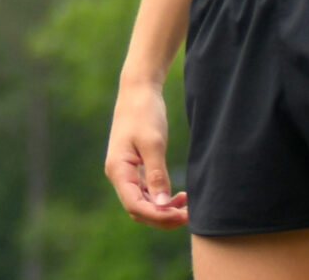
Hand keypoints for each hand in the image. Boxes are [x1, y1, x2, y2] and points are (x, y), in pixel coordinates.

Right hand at [104, 79, 188, 228]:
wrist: (138, 91)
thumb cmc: (144, 113)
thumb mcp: (153, 143)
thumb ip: (157, 175)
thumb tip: (162, 205)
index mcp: (118, 170)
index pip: (135, 206)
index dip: (159, 217)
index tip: (183, 215)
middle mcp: (119, 175)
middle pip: (139, 210)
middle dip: (163, 217)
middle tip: (190, 215)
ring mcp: (126, 173)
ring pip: (144, 204)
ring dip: (164, 210)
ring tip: (188, 206)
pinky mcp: (135, 169)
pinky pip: (147, 193)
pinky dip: (163, 199)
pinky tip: (180, 196)